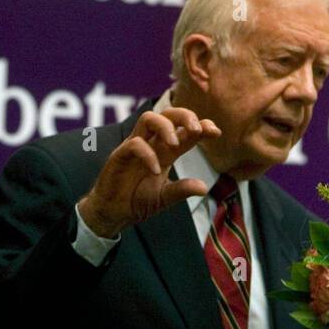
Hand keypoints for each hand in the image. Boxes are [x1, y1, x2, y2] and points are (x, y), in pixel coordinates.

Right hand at [78, 108, 221, 236]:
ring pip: (149, 118)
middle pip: (167, 114)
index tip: (216, 131)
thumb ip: (181, 190)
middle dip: (185, 116)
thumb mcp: (164, 198)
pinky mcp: (120, 155)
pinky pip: (134, 144)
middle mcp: (151, 143)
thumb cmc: (136, 200)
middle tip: (197, 129)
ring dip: (165, 127)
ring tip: (176, 143)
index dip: (201, 126)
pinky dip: (148, 155)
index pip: (184, 130)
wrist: (112, 214)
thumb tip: (204, 187)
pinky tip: (156, 170)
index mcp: (164, 150)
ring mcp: (134, 146)